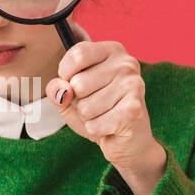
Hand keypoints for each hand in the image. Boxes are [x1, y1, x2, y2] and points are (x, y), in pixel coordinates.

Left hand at [46, 24, 167, 194]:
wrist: (128, 144)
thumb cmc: (98, 114)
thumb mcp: (71, 100)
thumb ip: (58, 89)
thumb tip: (59, 87)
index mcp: (110, 50)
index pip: (74, 56)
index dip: (65, 76)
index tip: (71, 87)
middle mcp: (126, 61)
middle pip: (77, 83)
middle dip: (77, 103)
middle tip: (94, 109)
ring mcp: (134, 83)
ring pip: (85, 105)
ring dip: (88, 119)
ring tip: (103, 119)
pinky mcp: (136, 107)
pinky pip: (97, 122)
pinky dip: (97, 132)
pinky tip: (111, 129)